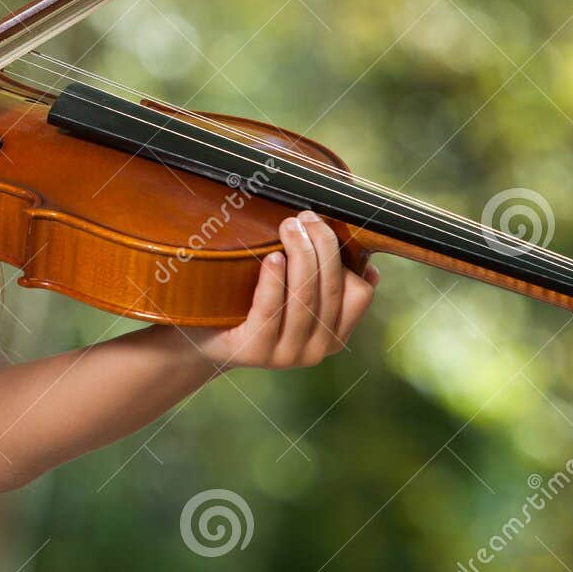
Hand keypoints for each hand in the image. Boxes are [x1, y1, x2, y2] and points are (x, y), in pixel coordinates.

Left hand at [170, 210, 378, 372]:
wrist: (203, 339)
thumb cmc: (251, 306)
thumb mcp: (293, 297)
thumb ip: (325, 283)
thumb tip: (368, 267)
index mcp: (332, 336)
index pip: (358, 295)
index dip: (347, 258)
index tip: (328, 224)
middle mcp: (315, 351)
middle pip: (331, 289)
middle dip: (322, 245)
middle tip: (305, 216)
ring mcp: (285, 355)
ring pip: (304, 297)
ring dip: (300, 254)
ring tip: (289, 226)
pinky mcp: (254, 352)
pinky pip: (270, 310)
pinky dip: (274, 280)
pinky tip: (273, 257)